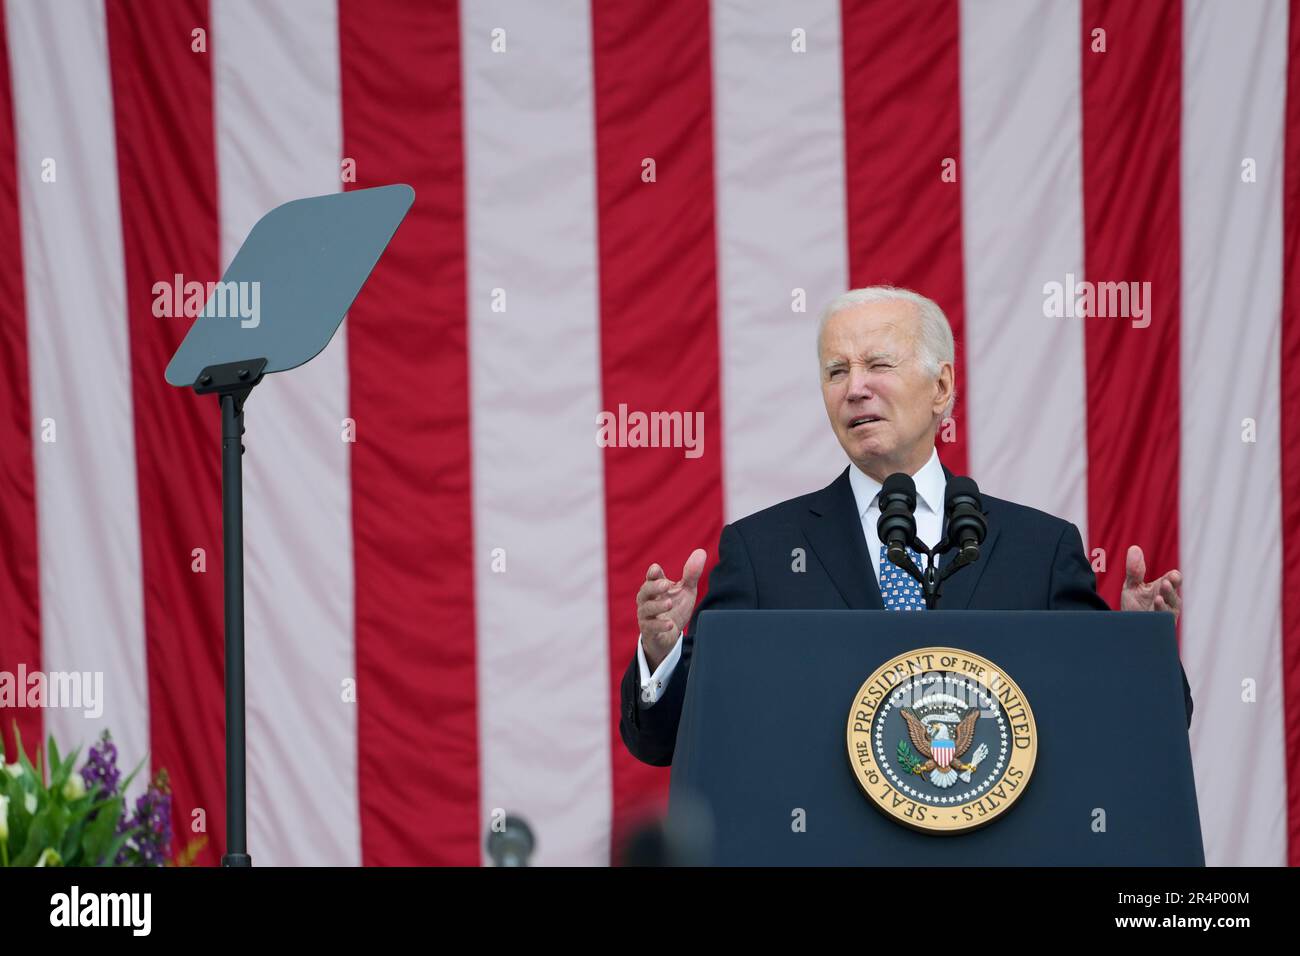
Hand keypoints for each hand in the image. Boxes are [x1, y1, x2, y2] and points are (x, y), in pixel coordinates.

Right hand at [637, 549, 706, 670]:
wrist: (668, 637)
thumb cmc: (675, 609)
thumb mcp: (686, 590)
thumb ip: (691, 574)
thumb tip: (701, 552)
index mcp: (655, 588)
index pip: (651, 578)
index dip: (653, 574)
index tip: (656, 569)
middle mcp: (647, 600)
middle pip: (645, 591)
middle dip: (654, 587)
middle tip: (665, 584)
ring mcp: (646, 616)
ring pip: (646, 609)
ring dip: (657, 606)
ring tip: (669, 603)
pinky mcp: (649, 631)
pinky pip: (651, 627)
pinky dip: (660, 625)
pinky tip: (670, 624)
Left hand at [1120, 545, 1181, 620]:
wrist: (1127, 628)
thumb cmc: (1134, 607)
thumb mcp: (1132, 586)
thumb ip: (1134, 570)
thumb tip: (1134, 548)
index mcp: (1164, 589)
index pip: (1174, 580)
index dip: (1174, 578)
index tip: (1171, 576)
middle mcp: (1168, 602)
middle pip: (1175, 595)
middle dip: (1171, 590)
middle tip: (1166, 582)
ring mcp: (1164, 616)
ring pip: (1170, 610)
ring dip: (1165, 604)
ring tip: (1158, 597)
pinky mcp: (1159, 627)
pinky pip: (1163, 622)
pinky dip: (1160, 615)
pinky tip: (1155, 607)